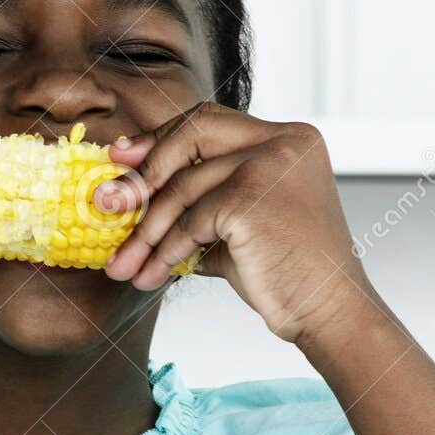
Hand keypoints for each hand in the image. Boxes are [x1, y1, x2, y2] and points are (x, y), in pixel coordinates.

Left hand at [102, 104, 378, 346]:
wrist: (328, 313)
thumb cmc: (284, 273)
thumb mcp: (236, 224)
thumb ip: (199, 199)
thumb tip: (126, 191)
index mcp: (287, 138)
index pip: (209, 122)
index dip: (159, 138)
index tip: (121, 159)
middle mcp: (284, 140)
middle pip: (191, 132)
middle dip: (143, 170)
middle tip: (107, 205)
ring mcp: (271, 164)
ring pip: (183, 186)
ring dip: (145, 230)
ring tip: (123, 265)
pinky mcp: (254, 197)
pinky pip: (190, 220)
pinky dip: (165, 250)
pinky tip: (153, 275)